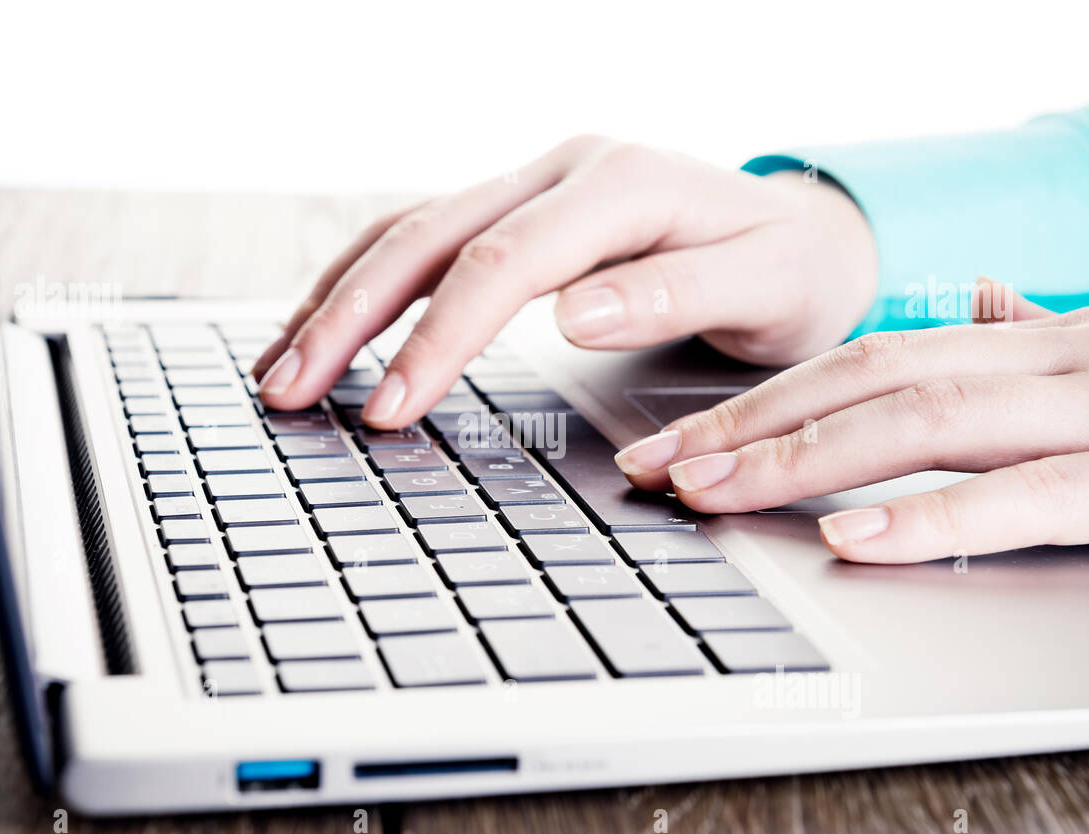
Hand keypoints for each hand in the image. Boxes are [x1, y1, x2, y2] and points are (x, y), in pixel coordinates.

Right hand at [253, 135, 876, 427]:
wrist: (808, 235)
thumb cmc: (791, 270)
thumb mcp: (765, 287)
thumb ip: (674, 294)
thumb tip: (573, 314)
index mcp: (623, 183)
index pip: (504, 261)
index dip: (439, 335)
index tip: (392, 406)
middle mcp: (566, 171)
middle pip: (431, 236)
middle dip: (351, 316)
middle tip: (288, 390)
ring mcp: (537, 186)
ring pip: (411, 232)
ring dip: (339, 300)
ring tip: (280, 367)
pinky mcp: (521, 212)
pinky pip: (426, 241)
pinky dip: (368, 286)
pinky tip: (328, 325)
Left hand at [614, 279, 1088, 562]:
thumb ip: (1038, 335)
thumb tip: (970, 298)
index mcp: (1039, 342)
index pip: (868, 362)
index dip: (763, 402)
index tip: (677, 444)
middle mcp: (1064, 361)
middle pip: (873, 382)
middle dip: (752, 428)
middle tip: (659, 472)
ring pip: (935, 422)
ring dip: (809, 459)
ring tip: (717, 493)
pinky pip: (1037, 497)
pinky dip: (941, 517)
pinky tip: (857, 539)